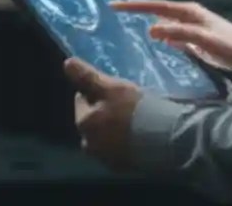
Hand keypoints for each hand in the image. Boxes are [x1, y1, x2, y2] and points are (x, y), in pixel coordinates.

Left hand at [63, 57, 141, 171]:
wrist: (164, 140)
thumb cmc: (135, 110)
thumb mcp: (111, 87)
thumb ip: (87, 76)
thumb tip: (67, 63)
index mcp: (83, 123)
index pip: (81, 100)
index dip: (97, 92)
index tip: (113, 90)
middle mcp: (88, 144)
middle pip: (92, 120)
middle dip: (103, 112)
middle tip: (124, 105)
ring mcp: (105, 158)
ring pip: (104, 136)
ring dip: (113, 128)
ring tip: (133, 120)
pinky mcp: (121, 167)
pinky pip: (118, 149)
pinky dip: (123, 142)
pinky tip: (137, 135)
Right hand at [111, 0, 231, 72]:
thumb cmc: (229, 46)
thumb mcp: (203, 39)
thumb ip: (179, 33)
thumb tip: (151, 29)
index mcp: (189, 12)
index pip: (156, 6)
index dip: (135, 6)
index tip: (115, 5)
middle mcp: (188, 16)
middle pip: (157, 12)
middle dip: (137, 12)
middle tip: (115, 13)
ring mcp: (191, 28)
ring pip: (163, 24)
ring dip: (147, 24)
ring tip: (128, 27)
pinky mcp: (194, 40)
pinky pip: (171, 36)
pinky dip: (161, 37)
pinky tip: (154, 44)